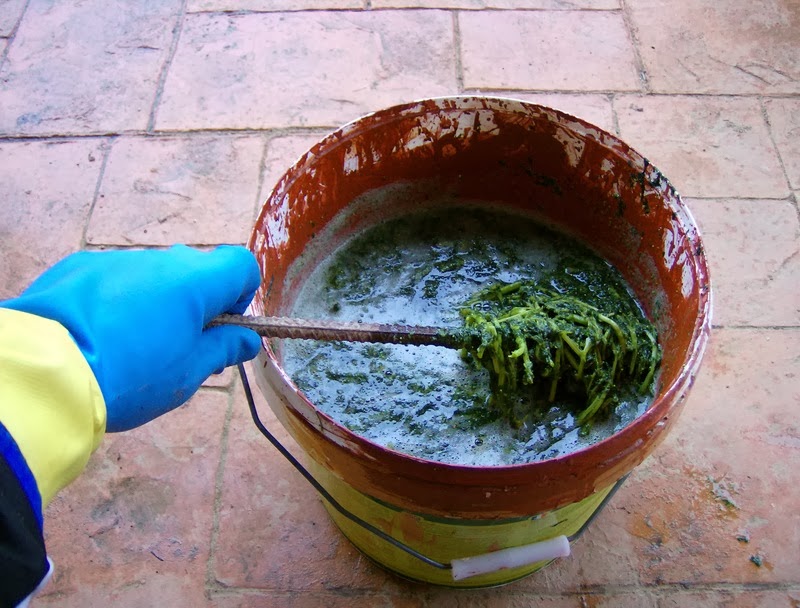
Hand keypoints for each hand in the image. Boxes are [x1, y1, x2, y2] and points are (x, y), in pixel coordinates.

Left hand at [1, 245, 260, 430]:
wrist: (47, 371)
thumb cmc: (132, 374)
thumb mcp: (189, 372)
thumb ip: (224, 349)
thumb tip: (246, 339)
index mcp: (195, 281)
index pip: (241, 264)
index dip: (241, 294)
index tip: (223, 327)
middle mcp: (160, 260)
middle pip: (196, 270)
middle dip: (197, 302)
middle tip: (181, 344)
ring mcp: (116, 260)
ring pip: (153, 276)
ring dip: (156, 302)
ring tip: (131, 347)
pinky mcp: (79, 267)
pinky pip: (114, 279)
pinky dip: (118, 301)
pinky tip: (98, 336)